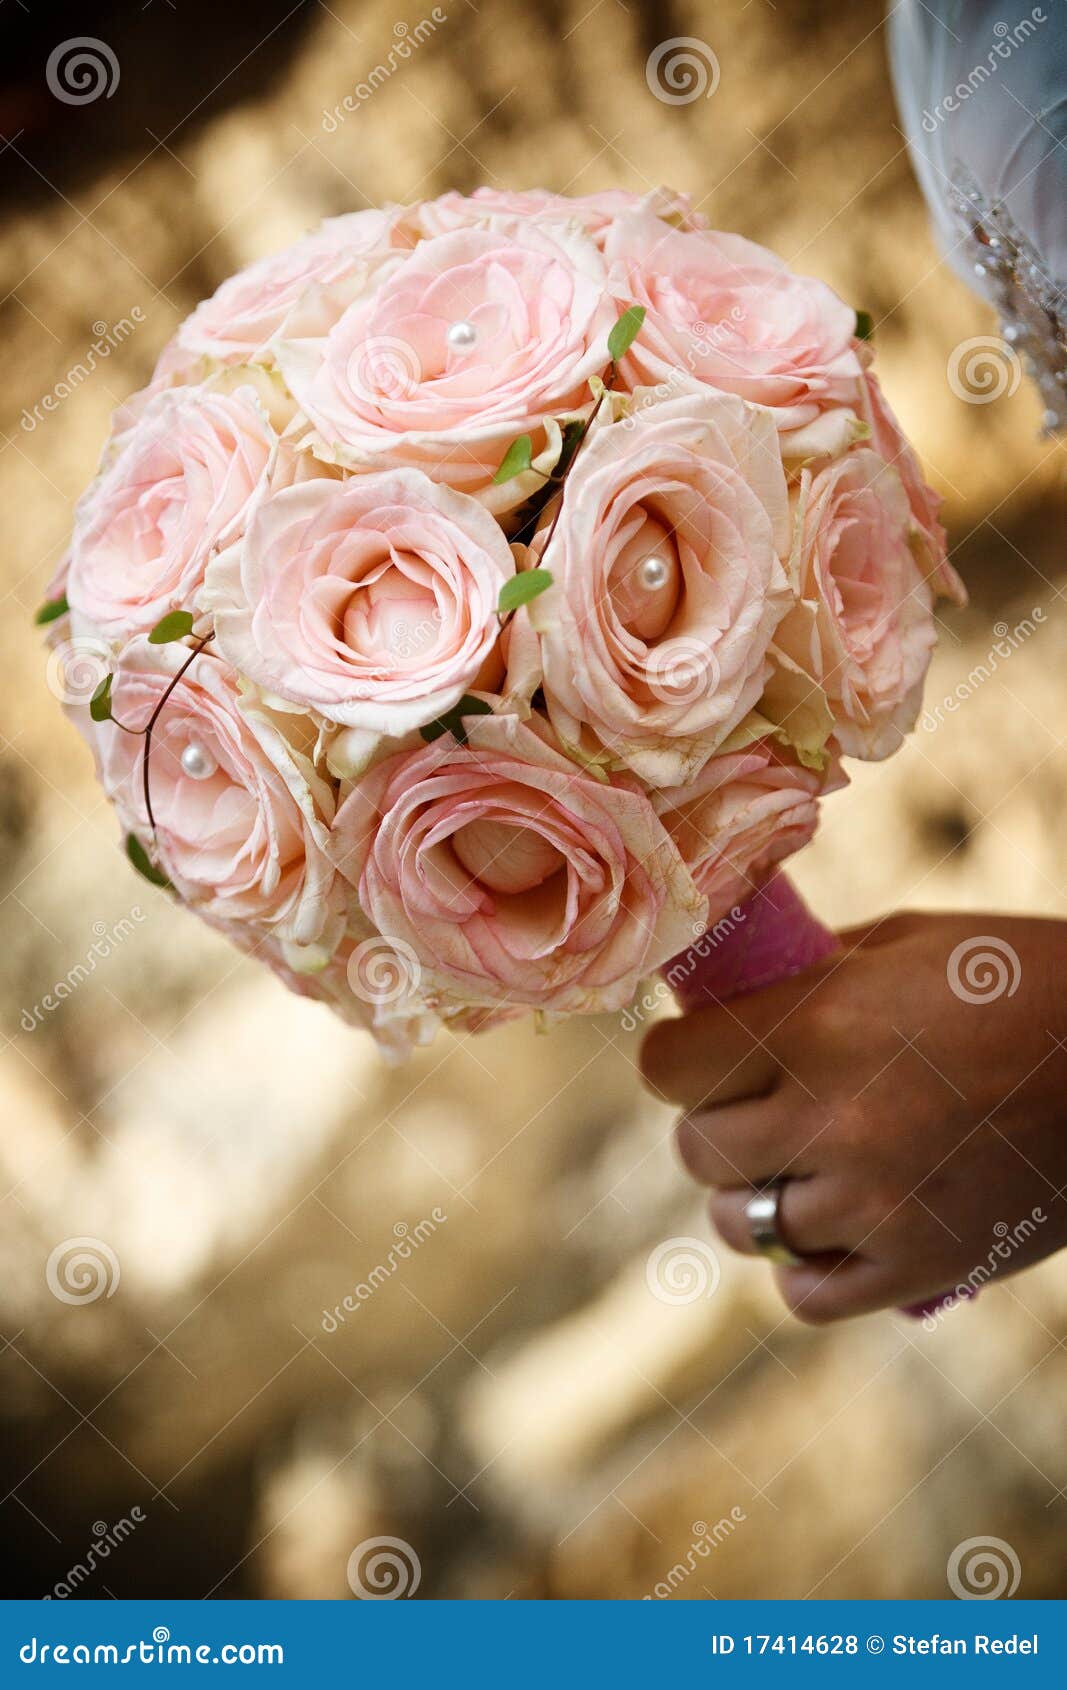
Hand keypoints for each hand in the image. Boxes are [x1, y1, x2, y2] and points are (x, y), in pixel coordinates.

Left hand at [640, 912, 1066, 1321]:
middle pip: (696, 1149)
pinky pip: (804, 1295)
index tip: (696, 1056)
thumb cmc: (1020, 978)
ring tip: (795, 1168)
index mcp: (819, 1024)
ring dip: (752, 1195)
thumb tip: (727, 998)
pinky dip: (803, 1267)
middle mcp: (834, 1119)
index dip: (676, 1060)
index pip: (669, 1068)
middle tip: (757, 1107)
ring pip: (739, 1224)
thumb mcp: (905, 944)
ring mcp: (875, 1204)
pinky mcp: (920, 1267)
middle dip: (714, 1123)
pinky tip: (830, 1230)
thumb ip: (807, 973)